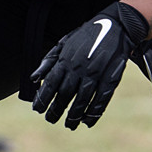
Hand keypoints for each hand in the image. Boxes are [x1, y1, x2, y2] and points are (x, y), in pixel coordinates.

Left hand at [26, 2, 147, 129]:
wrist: (116, 26)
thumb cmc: (86, 36)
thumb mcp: (64, 43)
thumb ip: (48, 61)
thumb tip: (34, 78)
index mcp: (66, 59)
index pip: (51, 83)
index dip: (43, 98)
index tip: (37, 109)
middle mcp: (79, 68)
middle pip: (64, 94)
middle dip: (56, 110)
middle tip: (50, 119)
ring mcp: (96, 74)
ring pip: (82, 99)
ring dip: (74, 115)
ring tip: (68, 124)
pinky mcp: (110, 78)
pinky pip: (100, 99)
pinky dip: (93, 112)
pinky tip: (87, 121)